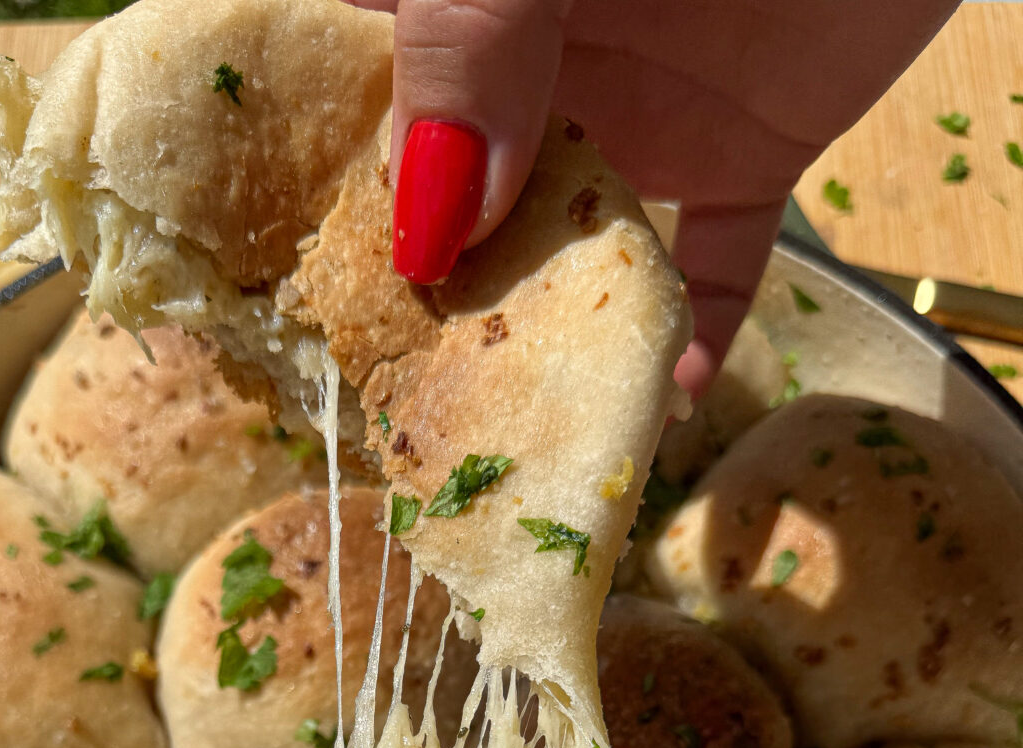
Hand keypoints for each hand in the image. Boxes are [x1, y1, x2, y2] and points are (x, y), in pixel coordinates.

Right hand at [355, 0, 956, 391]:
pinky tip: (669, 399)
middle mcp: (533, 58)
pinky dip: (697, 336)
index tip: (271, 280)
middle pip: (448, 195)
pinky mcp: (753, 140)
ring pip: (567, 247)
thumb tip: (419, 227)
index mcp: (455, 1)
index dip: (302, 181)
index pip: (349, 85)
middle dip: (415, 292)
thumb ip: (464, 39)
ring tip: (503, 428)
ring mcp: (641, 101)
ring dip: (540, 336)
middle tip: (382, 394)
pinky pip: (717, 261)